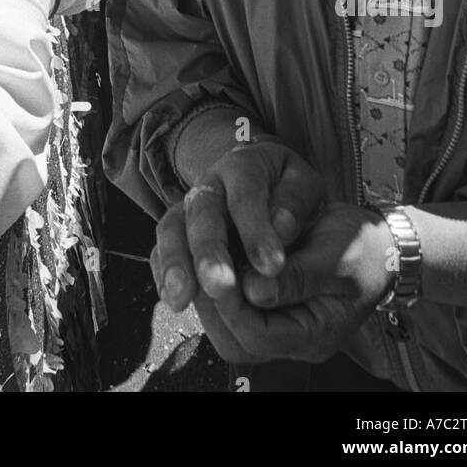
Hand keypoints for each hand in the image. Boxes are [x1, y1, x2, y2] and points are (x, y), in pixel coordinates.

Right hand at [151, 142, 324, 325]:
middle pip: (202, 213)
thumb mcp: (305, 187)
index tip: (272, 267)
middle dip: (208, 250)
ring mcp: (189, 207)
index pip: (246, 196)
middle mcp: (210, 184)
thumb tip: (281, 230)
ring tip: (181, 300)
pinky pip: (161, 249)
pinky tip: (174, 301)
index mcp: (244, 166)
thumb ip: (294, 208)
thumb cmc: (288, 190)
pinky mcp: (178, 232)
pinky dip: (163, 275)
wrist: (263, 180)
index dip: (256, 231)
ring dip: (176, 265)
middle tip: (221, 286)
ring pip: (172, 229)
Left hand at [194, 204, 392, 363]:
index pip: (257, 337)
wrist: (380, 244)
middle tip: (201, 268)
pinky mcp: (272, 308)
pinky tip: (218, 258)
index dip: (230, 306)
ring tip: (206, 262)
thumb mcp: (337, 257)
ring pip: (230, 330)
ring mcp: (282, 326)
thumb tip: (252, 289)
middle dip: (214, 307)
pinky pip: (236, 310)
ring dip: (213, 297)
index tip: (218, 271)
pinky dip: (222, 287)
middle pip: (236, 343)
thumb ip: (297, 277)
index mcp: (315, 335)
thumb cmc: (365, 249)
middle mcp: (294, 340)